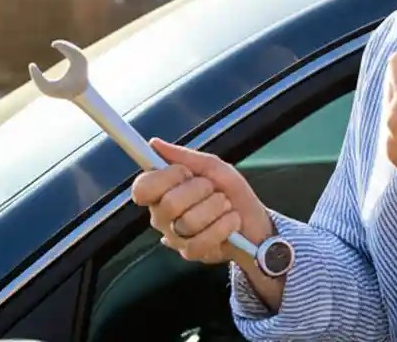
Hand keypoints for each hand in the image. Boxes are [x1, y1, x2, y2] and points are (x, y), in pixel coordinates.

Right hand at [130, 139, 274, 264]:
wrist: (254, 222)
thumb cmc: (230, 192)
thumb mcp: (213, 168)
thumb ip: (184, 157)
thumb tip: (154, 144)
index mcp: (161, 192)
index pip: (142, 187)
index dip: (165, 177)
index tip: (186, 172)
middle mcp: (162, 216)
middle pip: (170, 203)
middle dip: (201, 190)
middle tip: (213, 189)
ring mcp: (175, 236)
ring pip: (189, 221)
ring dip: (217, 207)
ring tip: (225, 205)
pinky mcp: (190, 253)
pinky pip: (202, 240)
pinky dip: (225, 226)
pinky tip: (231, 221)